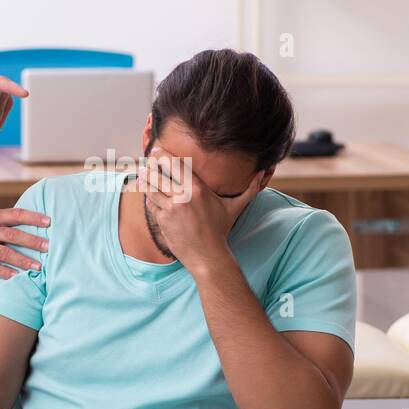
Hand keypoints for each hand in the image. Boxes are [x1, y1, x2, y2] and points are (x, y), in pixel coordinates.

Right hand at [0, 206, 50, 277]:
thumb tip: (18, 225)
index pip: (15, 214)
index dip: (32, 217)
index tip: (48, 221)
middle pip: (14, 234)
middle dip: (33, 241)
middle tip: (48, 246)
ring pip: (4, 252)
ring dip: (22, 260)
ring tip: (37, 267)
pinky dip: (3, 271)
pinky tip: (15, 277)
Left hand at [141, 147, 260, 274]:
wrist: (208, 256)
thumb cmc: (221, 230)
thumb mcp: (235, 207)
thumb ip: (250, 189)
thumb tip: (264, 173)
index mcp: (198, 188)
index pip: (175, 164)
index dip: (162, 155)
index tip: (156, 151)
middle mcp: (183, 196)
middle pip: (159, 173)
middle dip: (151, 165)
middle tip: (147, 160)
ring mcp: (171, 209)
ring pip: (151, 188)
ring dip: (146, 180)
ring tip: (144, 173)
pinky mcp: (163, 221)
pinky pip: (152, 204)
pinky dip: (150, 199)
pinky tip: (151, 195)